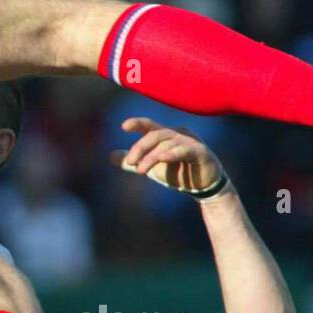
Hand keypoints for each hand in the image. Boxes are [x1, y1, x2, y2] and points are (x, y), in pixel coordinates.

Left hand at [111, 117, 227, 195]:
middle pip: (155, 135)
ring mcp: (190, 141)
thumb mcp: (151, 167)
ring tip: (140, 170)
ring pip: (167, 144)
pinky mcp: (201, 152)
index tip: (124, 127)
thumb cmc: (177, 173)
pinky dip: (173, 153)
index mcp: (165, 135)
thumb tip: (110, 156)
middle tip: (129, 162)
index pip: (149, 126)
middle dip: (140, 147)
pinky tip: (163, 158)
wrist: (202, 189)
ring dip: (152, 157)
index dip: (137, 123)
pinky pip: (186, 149)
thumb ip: (133, 161)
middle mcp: (178, 134)